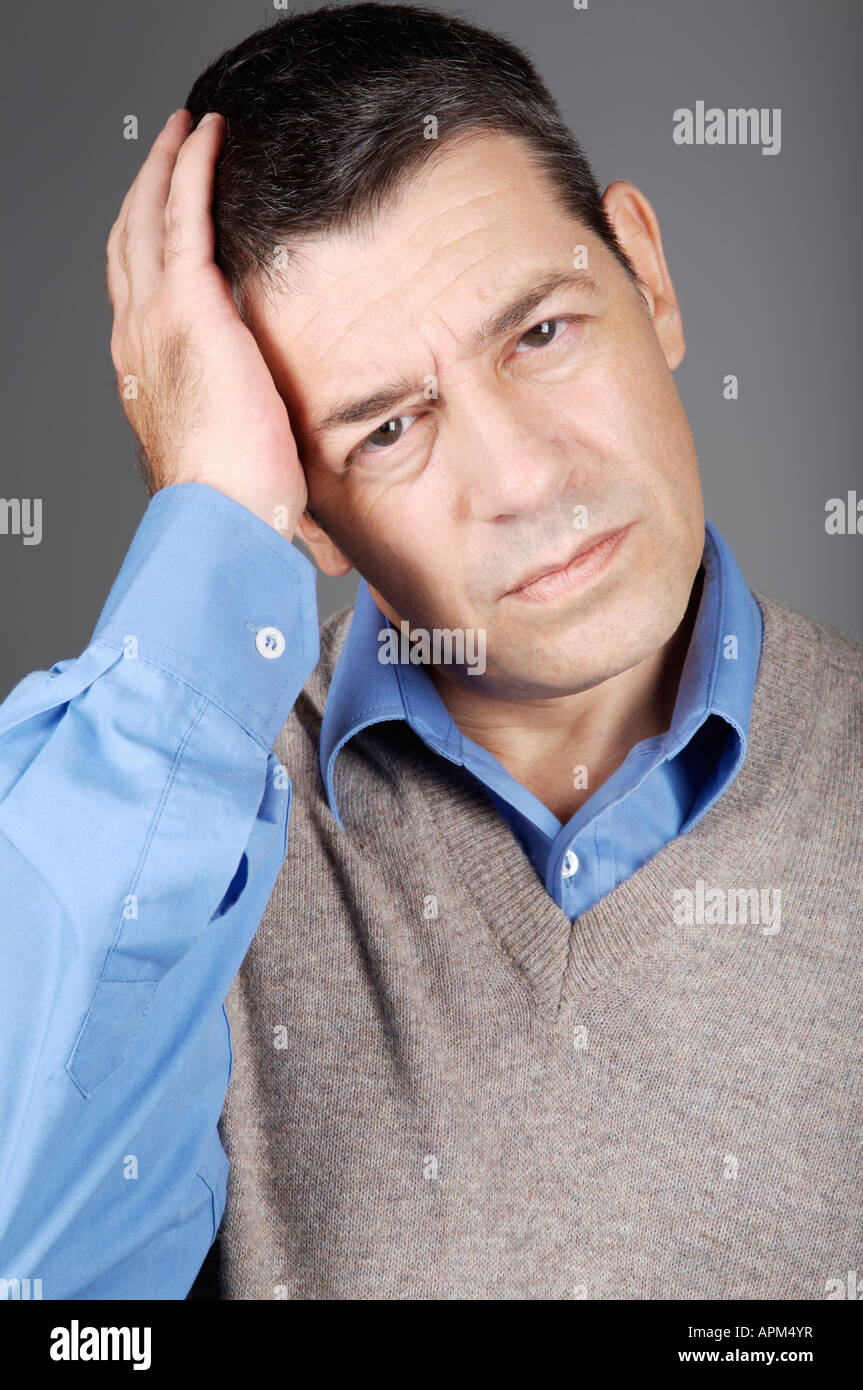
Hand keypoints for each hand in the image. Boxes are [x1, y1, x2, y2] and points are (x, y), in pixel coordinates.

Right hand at [106, 109, 306, 536]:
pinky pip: (181, 213)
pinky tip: (208, 135)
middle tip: (169, 156)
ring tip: (188, 130)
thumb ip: (284, 490)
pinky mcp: (189, 302)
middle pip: (129, 245)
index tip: (169, 230)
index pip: (142, 300)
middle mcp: (140, 340)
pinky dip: (190, 168)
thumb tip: (329, 546)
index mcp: (152, 378)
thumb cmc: (239, 514)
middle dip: (146, 196)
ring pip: (147, 217)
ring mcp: (157, 317)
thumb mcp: (252, 481)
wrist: (224, 514)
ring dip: (165, 168)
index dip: (150, 257)